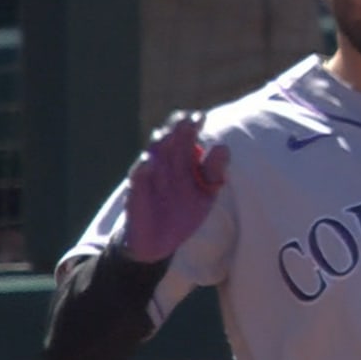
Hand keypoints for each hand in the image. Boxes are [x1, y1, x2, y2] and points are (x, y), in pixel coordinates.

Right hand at [120, 111, 229, 263]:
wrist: (161, 243)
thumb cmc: (184, 211)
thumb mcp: (205, 193)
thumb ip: (214, 171)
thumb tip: (223, 147)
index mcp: (183, 160)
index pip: (186, 137)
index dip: (191, 125)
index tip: (201, 116)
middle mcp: (165, 164)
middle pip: (170, 141)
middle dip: (177, 130)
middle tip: (186, 119)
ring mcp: (150, 177)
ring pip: (153, 154)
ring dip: (159, 144)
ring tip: (168, 134)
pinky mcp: (137, 194)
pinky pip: (138, 179)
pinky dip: (143, 170)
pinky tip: (149, 162)